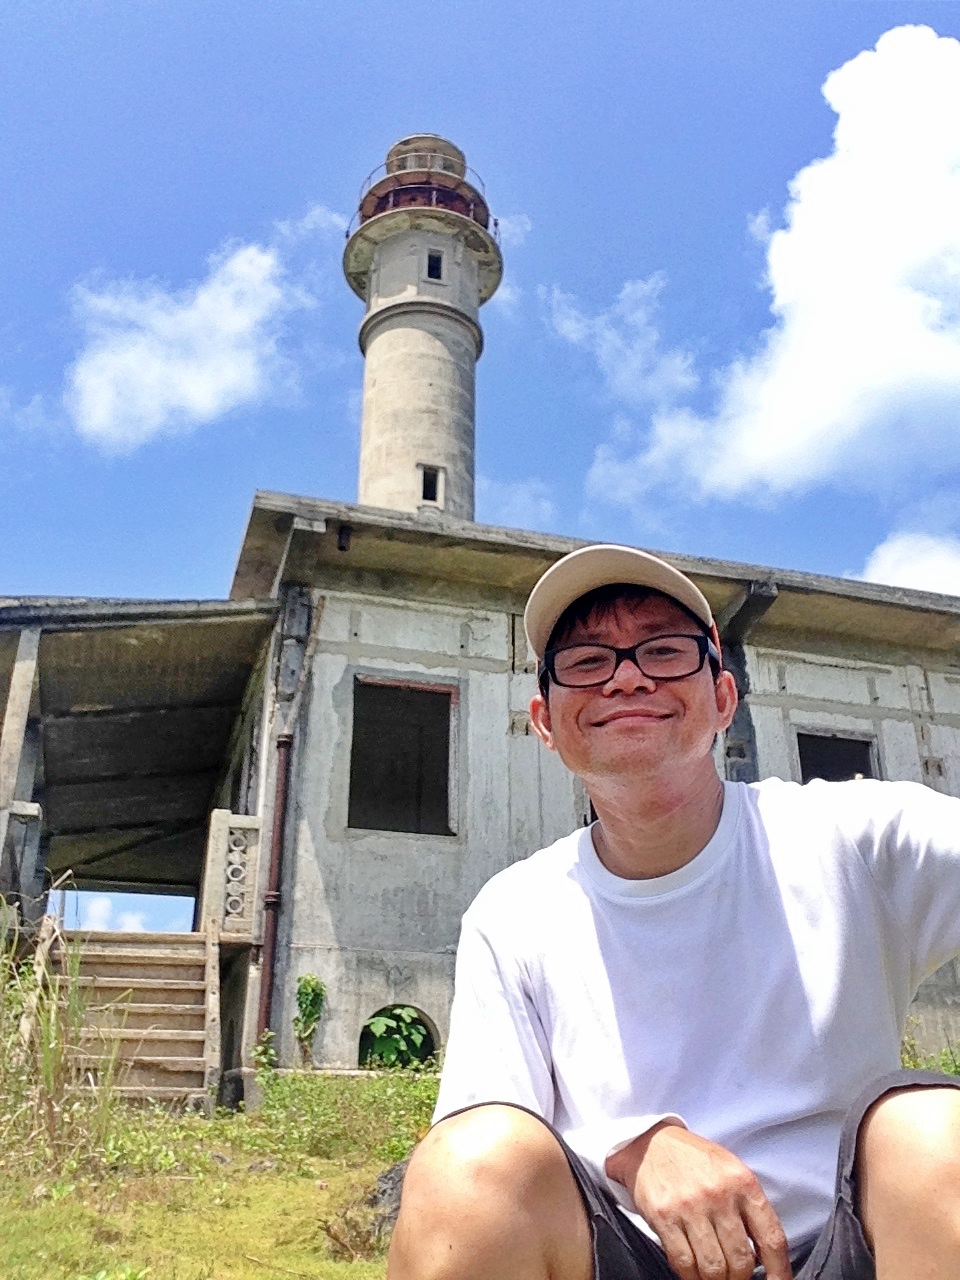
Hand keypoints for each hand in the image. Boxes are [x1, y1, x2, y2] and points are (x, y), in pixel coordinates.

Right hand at [606, 1122, 791, 1279]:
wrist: (652, 1142)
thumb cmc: (697, 1161)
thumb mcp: (732, 1172)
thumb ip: (750, 1208)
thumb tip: (765, 1256)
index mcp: (743, 1182)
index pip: (771, 1238)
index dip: (779, 1271)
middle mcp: (719, 1194)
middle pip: (741, 1261)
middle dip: (740, 1278)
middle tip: (735, 1276)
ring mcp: (690, 1206)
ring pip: (713, 1268)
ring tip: (714, 1275)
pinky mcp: (664, 1216)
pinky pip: (684, 1263)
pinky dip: (691, 1276)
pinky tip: (693, 1272)